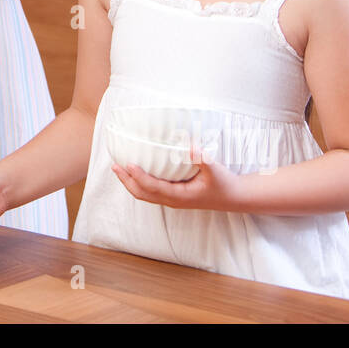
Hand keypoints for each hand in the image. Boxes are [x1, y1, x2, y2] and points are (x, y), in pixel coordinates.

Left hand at [111, 142, 244, 211]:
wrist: (234, 198)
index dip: (139, 177)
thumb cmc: (224, 183)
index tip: (128, 165)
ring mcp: (172, 200)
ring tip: (119, 168)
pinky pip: (151, 192)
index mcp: (180, 196)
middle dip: (127, 181)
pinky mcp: (174, 196)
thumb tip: (190, 146)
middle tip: (115, 166)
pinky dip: (140, 183)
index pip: (153, 188)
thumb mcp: (215, 170)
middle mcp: (173, 200)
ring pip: (145, 194)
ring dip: (130, 182)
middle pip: (143, 194)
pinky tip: (136, 172)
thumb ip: (202, 159)